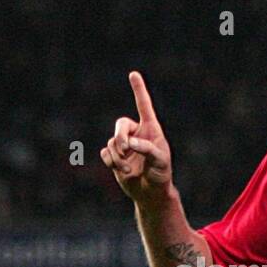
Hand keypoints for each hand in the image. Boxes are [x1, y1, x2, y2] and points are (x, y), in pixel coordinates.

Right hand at [101, 71, 173, 205]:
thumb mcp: (160, 160)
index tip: (133, 74)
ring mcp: (124, 145)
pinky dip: (111, 162)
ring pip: (112, 142)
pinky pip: (105, 153)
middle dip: (120, 137)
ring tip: (128, 170)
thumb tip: (129, 144)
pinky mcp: (114, 157)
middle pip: (120, 124)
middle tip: (126, 149)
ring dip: (118, 156)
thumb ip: (147, 149)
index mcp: (151, 129)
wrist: (150, 192)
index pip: (143, 106)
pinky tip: (121, 170)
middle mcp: (136, 134)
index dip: (138, 90)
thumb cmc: (161, 174)